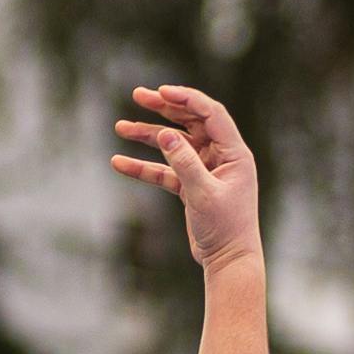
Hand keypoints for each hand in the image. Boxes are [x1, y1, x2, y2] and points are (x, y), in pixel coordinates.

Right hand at [115, 80, 261, 270]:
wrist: (228, 262)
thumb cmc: (225, 229)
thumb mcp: (203, 194)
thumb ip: (184, 163)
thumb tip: (165, 134)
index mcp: (233, 153)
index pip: (210, 114)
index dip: (186, 99)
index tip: (160, 92)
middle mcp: (221, 157)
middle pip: (190, 123)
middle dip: (163, 109)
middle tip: (137, 95)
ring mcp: (205, 171)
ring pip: (173, 145)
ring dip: (148, 136)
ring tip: (120, 127)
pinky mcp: (191, 187)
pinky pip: (164, 171)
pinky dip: (144, 167)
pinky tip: (119, 163)